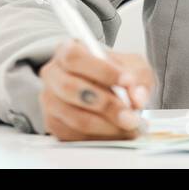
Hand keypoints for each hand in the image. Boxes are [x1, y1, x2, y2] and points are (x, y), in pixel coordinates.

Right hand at [38, 40, 155, 140]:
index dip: (101, 70)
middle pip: (70, 88)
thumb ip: (138, 77)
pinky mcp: (55, 126)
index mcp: (67, 51)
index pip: (75, 57)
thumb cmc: (116, 74)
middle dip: (106, 105)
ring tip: (131, 127)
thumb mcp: (132, 67)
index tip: (127, 81)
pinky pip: (77, 137)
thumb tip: (136, 97)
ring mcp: (50, 102)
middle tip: (131, 115)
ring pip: (75, 118)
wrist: (108, 90)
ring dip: (108, 126)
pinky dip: (102, 138)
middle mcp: (53, 75)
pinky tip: (120, 133)